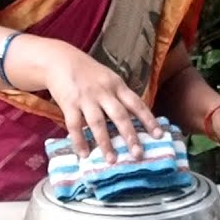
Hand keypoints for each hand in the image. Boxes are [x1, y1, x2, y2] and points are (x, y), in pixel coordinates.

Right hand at [43, 43, 162, 162]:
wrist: (60, 60)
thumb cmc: (89, 73)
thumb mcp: (109, 78)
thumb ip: (120, 96)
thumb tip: (136, 118)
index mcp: (117, 85)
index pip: (136, 104)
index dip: (148, 119)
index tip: (159, 135)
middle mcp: (104, 92)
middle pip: (120, 115)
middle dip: (130, 136)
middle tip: (138, 154)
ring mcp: (86, 98)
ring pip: (98, 123)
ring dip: (105, 143)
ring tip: (112, 160)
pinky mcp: (69, 103)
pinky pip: (74, 125)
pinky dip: (79, 141)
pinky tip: (84, 154)